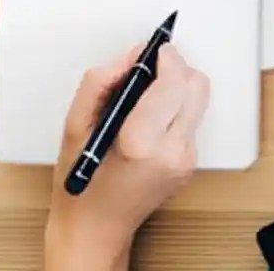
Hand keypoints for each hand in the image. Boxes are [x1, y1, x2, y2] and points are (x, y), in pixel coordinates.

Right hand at [45, 45, 209, 270]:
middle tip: (152, 65)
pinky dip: (176, 109)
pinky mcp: (191, 162)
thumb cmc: (81, 183)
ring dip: (178, 87)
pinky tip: (151, 117)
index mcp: (141, 143)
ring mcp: (186, 159)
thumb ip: (100, 83)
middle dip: (177, 68)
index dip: (167, 58)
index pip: (172, 83)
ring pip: (198, 101)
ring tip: (148, 92)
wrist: (96, 227)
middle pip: (196, 87)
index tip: (157, 47)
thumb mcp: (75, 127)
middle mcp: (172, 151)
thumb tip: (130, 57)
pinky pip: (192, 120)